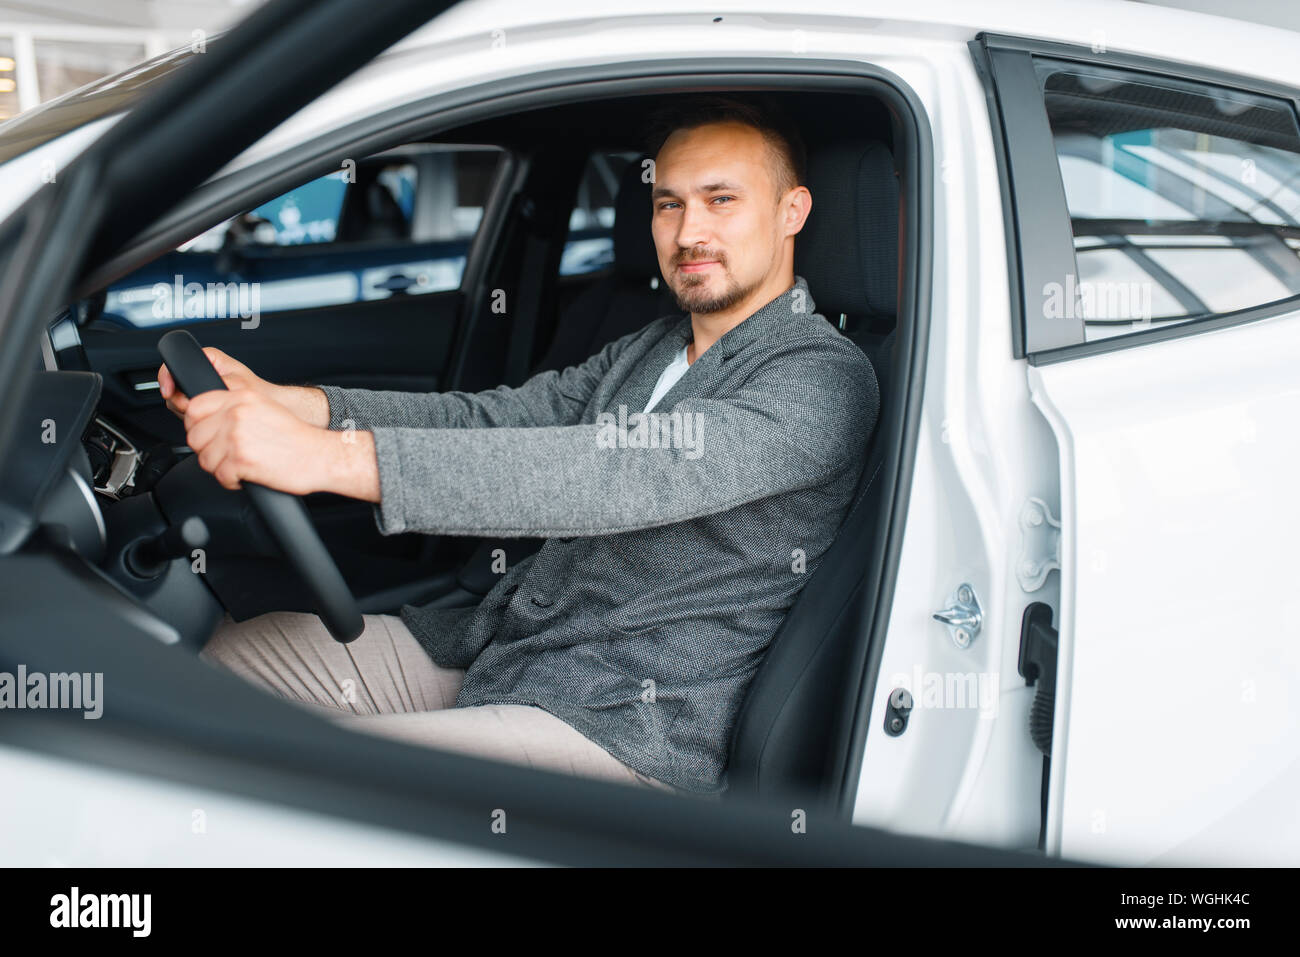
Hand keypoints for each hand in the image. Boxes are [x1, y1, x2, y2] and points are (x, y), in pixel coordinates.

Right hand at [158, 346, 274, 417]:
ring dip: (185, 409)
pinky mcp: (199, 401)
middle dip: (179, 399)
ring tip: (206, 411)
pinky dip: (191, 416)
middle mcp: (201, 369)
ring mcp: (198, 386)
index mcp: (208, 357)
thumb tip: (198, 391)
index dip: (167, 377)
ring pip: (176, 399)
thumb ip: (214, 382)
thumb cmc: (255, 391)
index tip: (169, 390)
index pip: (174, 362)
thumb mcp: (235, 383)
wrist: (265, 405)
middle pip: (172, 385)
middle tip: (192, 406)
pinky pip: (184, 409)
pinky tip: (205, 417)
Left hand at [182, 385, 378, 500]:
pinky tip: (248, 475)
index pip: (195, 407)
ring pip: (205, 458)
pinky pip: (220, 476)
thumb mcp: (265, 408)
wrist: (322, 456)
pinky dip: (232, 481)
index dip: (197, 426)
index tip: (208, 436)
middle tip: (227, 456)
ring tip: (241, 466)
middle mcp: (237, 413)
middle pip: (195, 436)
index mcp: (241, 397)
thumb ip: (234, 408)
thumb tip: (205, 420)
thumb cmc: (298, 438)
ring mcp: (237, 436)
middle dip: (208, 450)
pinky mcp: (241, 460)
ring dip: (220, 468)